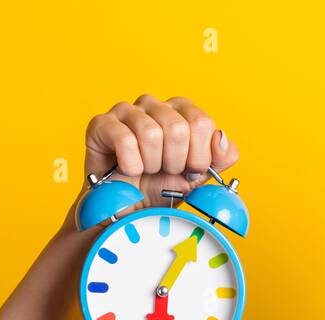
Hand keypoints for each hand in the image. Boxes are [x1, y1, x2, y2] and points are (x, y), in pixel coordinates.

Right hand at [82, 94, 239, 213]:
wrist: (127, 209)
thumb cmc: (161, 188)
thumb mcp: (198, 176)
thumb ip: (220, 158)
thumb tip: (223, 139)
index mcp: (181, 110)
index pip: (202, 122)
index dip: (199, 156)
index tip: (190, 170)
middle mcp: (154, 104)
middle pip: (178, 129)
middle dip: (176, 162)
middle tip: (166, 172)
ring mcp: (127, 111)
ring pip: (151, 134)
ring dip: (152, 164)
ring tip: (146, 170)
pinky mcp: (101, 124)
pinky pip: (124, 140)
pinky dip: (131, 165)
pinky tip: (128, 170)